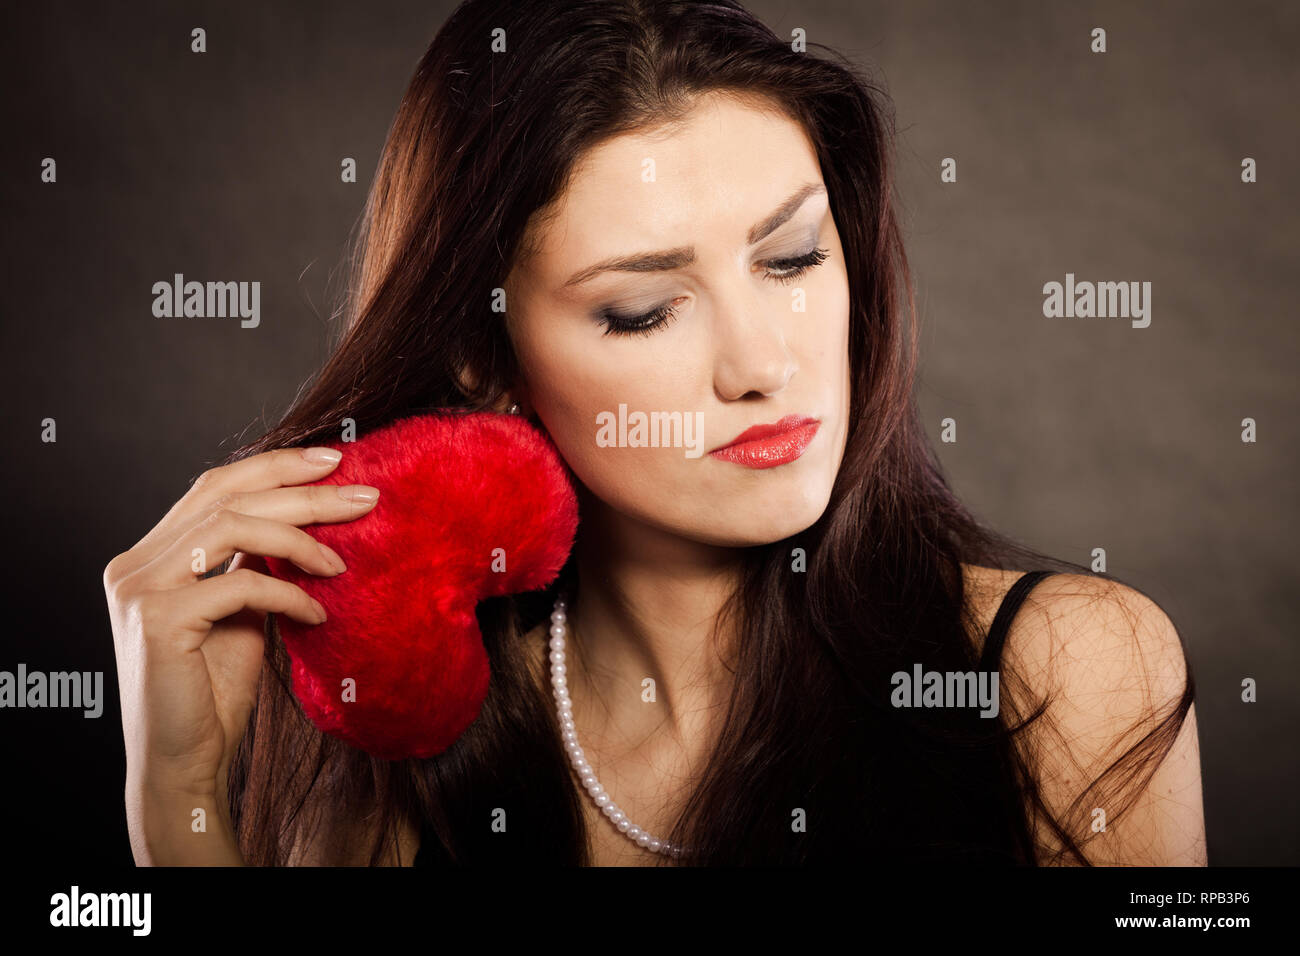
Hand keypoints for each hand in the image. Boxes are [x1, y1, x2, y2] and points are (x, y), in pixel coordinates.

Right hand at [103, 446, 379, 803]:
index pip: (214, 486)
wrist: (183, 763)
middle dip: (303, 491)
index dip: (275, 466)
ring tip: (344, 562)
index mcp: (149, 555)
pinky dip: (289, 592)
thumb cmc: (212, 693)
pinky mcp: (156, 620)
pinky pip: (241, 584)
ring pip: (231, 527)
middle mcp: (134, 564)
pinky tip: (319, 613)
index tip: (335, 461)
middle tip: (364, 496)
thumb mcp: (239, 613)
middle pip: (227, 497)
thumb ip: (253, 564)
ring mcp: (139, 589)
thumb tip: (305, 520)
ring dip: (300, 538)